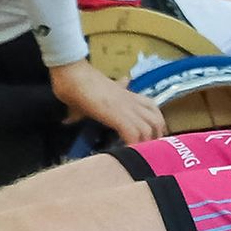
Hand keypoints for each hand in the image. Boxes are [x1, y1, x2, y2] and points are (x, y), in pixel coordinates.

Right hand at [51, 59, 165, 148]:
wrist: (73, 75)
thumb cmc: (81, 82)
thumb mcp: (99, 88)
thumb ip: (108, 92)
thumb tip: (109, 91)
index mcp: (128, 95)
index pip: (153, 108)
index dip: (156, 124)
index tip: (151, 138)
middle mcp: (131, 101)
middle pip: (157, 120)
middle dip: (154, 138)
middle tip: (145, 151)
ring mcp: (126, 108)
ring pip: (150, 128)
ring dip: (144, 145)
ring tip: (136, 155)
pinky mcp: (117, 115)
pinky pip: (133, 134)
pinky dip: (132, 146)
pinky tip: (125, 153)